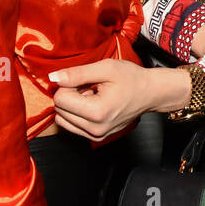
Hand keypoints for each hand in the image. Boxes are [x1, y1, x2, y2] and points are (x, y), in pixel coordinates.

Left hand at [50, 60, 189, 140]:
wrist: (151, 93)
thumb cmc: (132, 79)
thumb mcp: (105, 68)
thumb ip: (77, 73)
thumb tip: (53, 77)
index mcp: (97, 112)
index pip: (60, 99)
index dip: (69, 84)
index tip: (85, 80)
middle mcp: (94, 129)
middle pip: (59, 110)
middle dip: (70, 95)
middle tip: (90, 87)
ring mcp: (96, 136)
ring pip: (62, 120)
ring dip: (72, 106)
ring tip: (92, 96)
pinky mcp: (96, 137)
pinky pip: (71, 126)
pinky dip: (77, 114)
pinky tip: (93, 104)